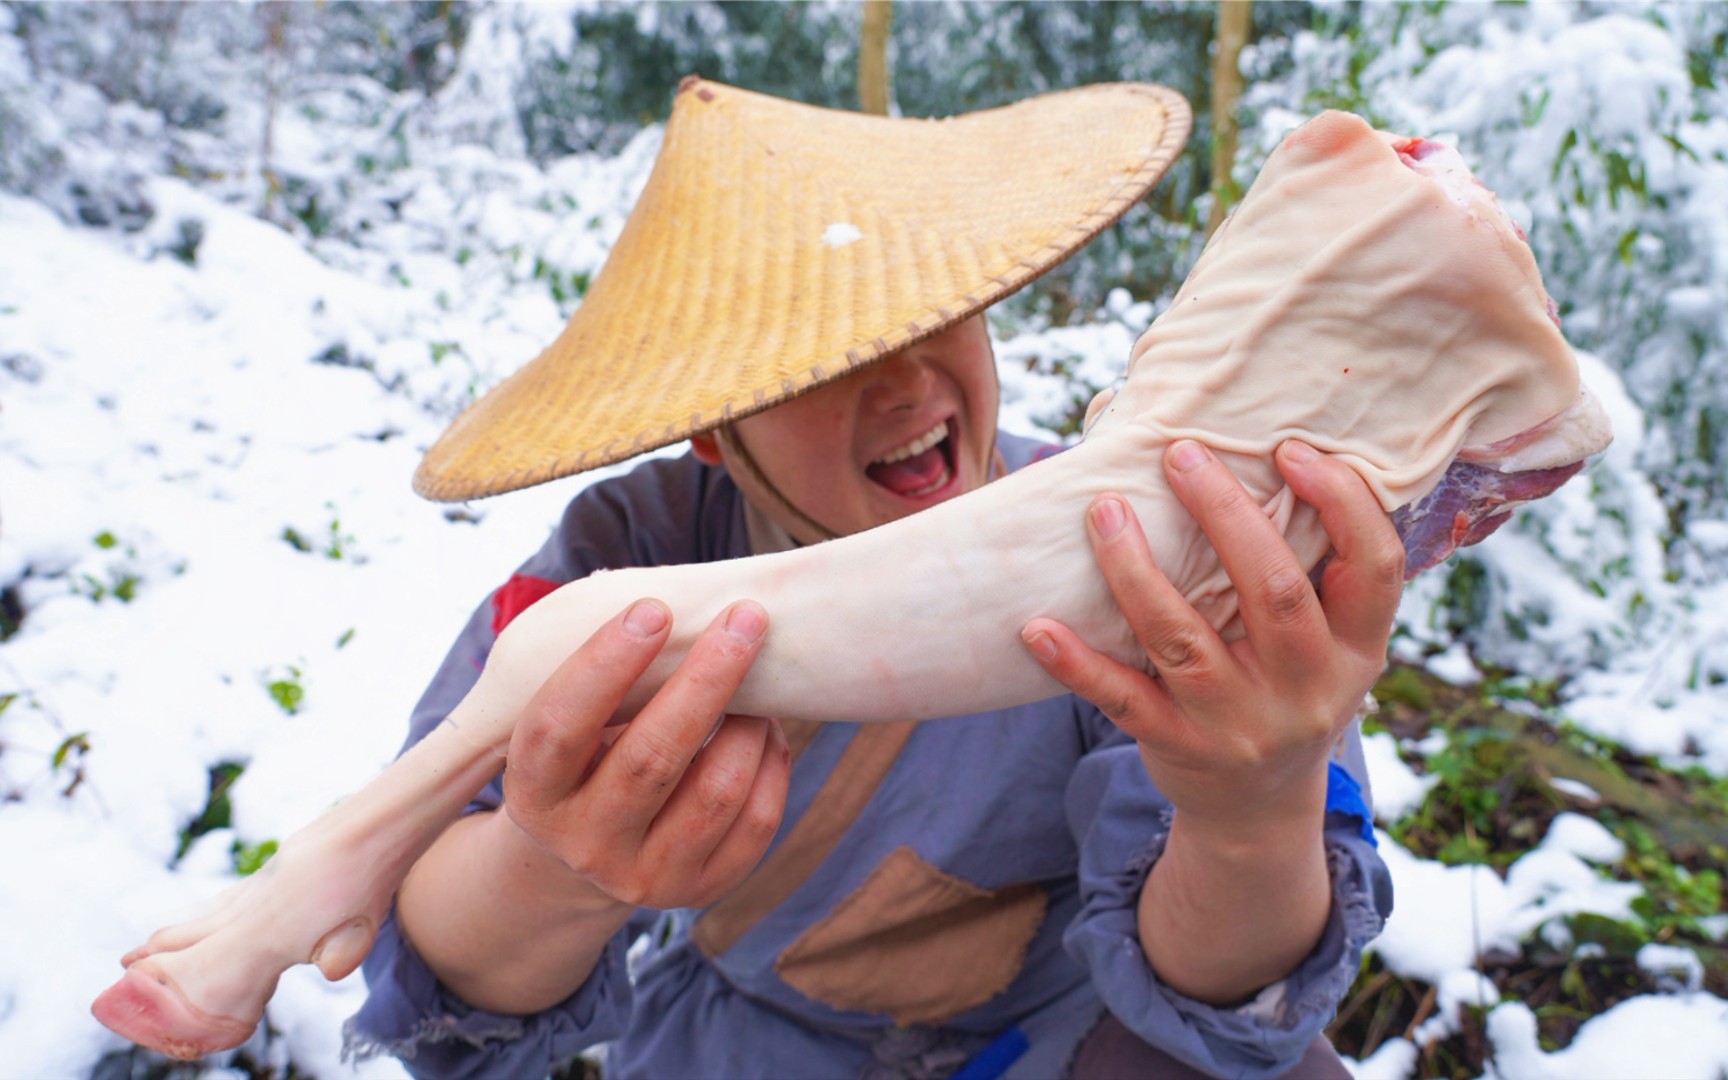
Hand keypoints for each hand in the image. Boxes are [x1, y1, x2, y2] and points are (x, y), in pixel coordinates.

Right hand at [502, 598, 791, 910]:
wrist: (586, 856)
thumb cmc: (584, 755)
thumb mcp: (564, 727)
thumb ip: (597, 677)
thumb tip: (646, 593)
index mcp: (534, 794)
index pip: (559, 727)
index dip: (604, 664)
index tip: (654, 607)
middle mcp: (583, 843)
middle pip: (651, 757)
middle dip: (706, 678)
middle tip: (746, 616)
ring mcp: (643, 876)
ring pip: (715, 791)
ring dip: (749, 721)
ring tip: (757, 672)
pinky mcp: (699, 891)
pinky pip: (755, 821)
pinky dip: (770, 762)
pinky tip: (765, 726)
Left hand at [1022, 438, 1403, 837]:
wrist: (1258, 810)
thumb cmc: (1286, 690)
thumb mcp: (1327, 646)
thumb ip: (1312, 573)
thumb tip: (1258, 457)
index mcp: (1357, 650)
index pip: (1374, 568)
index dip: (1341, 502)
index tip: (1288, 450)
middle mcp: (1306, 688)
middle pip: (1276, 591)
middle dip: (1226, 514)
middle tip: (1180, 455)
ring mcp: (1239, 723)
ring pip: (1183, 638)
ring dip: (1136, 570)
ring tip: (1104, 511)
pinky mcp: (1178, 747)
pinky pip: (1120, 699)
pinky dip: (1076, 663)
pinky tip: (1038, 627)